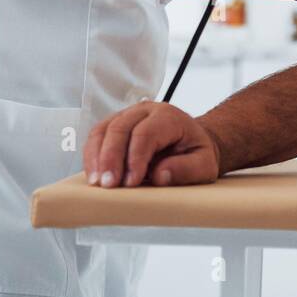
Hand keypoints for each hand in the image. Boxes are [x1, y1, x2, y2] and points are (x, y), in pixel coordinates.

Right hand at [84, 101, 220, 187]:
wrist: (192, 140)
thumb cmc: (196, 153)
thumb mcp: (204, 164)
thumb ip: (186, 169)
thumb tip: (160, 175)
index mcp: (169, 117)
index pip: (146, 133)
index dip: (135, 158)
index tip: (131, 182)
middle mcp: (146, 110)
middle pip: (120, 128)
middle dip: (111, 158)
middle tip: (109, 185)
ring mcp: (128, 115)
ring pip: (103, 130)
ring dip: (96, 157)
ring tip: (97, 182)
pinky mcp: (115, 125)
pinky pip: (97, 136)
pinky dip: (92, 155)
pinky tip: (94, 174)